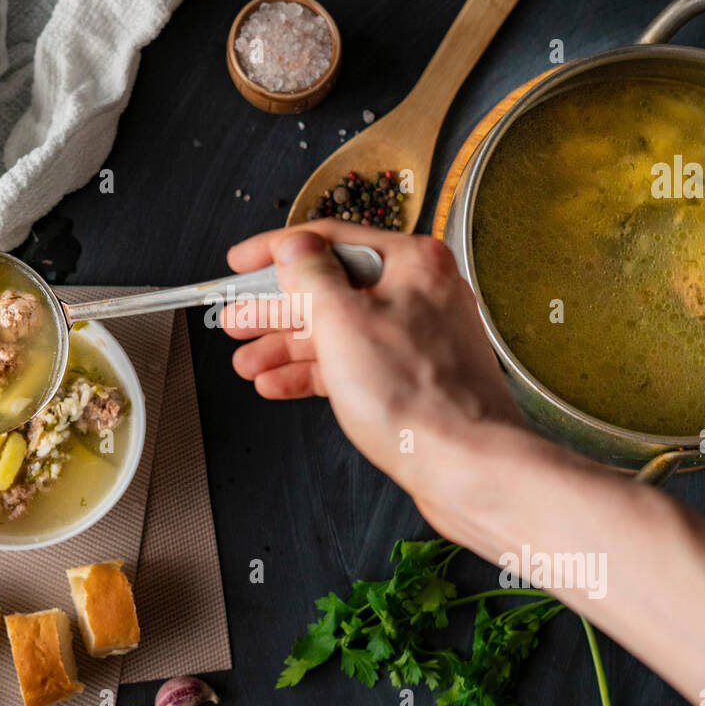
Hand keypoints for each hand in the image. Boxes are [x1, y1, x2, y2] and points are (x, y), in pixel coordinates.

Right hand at [222, 221, 531, 517]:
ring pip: (339, 331)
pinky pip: (354, 364)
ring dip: (288, 346)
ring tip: (247, 362)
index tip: (241, 261)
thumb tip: (294, 247)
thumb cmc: (417, 397)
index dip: (275, 251)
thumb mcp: (342, 321)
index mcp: (411, 262)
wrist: (468, 466)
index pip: (329, 239)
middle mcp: (420, 293)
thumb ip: (311, 276)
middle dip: (276, 310)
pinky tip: (279, 384)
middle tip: (236, 320)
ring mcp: (419, 339)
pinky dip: (315, 373)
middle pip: (331, 288)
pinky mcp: (414, 379)